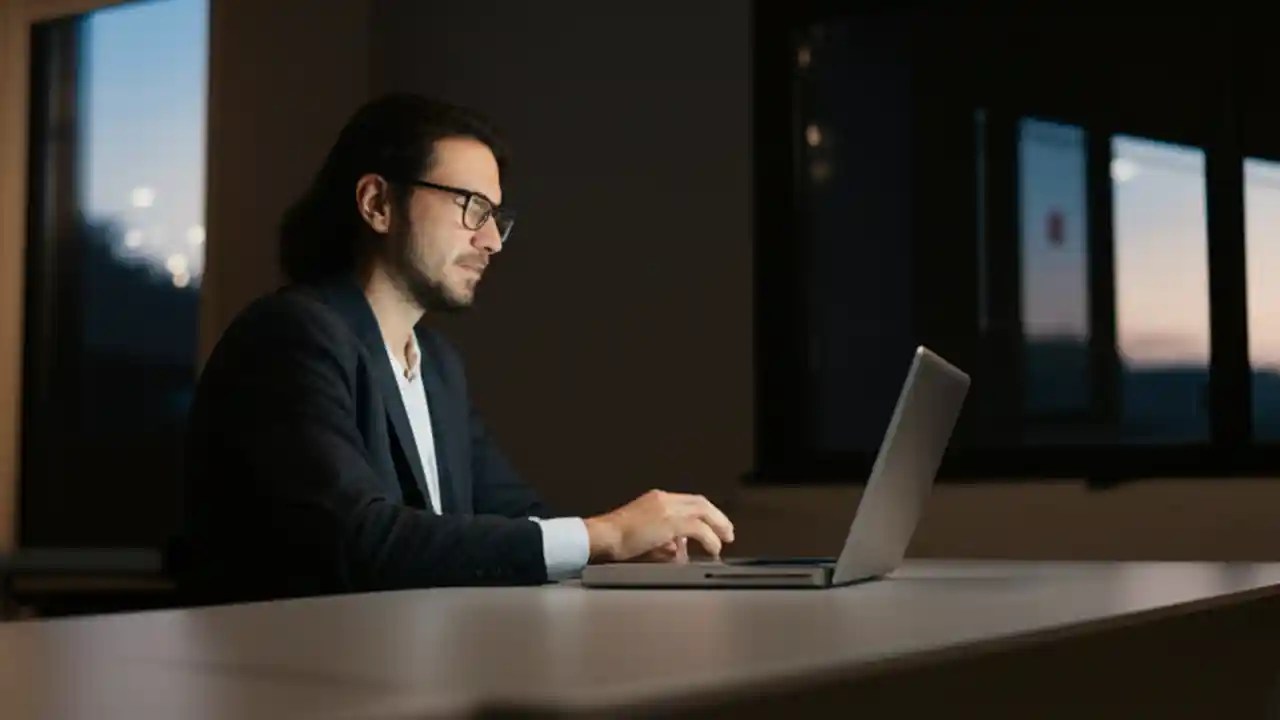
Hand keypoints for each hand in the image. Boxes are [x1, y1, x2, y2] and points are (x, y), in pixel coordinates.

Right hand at [584, 490, 733, 562]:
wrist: (603, 536)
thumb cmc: (617, 539)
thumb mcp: (645, 535)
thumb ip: (664, 539)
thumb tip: (680, 550)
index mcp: (658, 499)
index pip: (690, 501)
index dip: (706, 512)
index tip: (714, 524)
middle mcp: (664, 499)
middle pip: (701, 503)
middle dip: (717, 517)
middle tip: (728, 532)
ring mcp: (667, 508)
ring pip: (703, 512)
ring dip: (718, 525)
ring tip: (725, 540)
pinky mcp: (670, 522)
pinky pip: (698, 529)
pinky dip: (710, 538)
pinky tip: (714, 548)